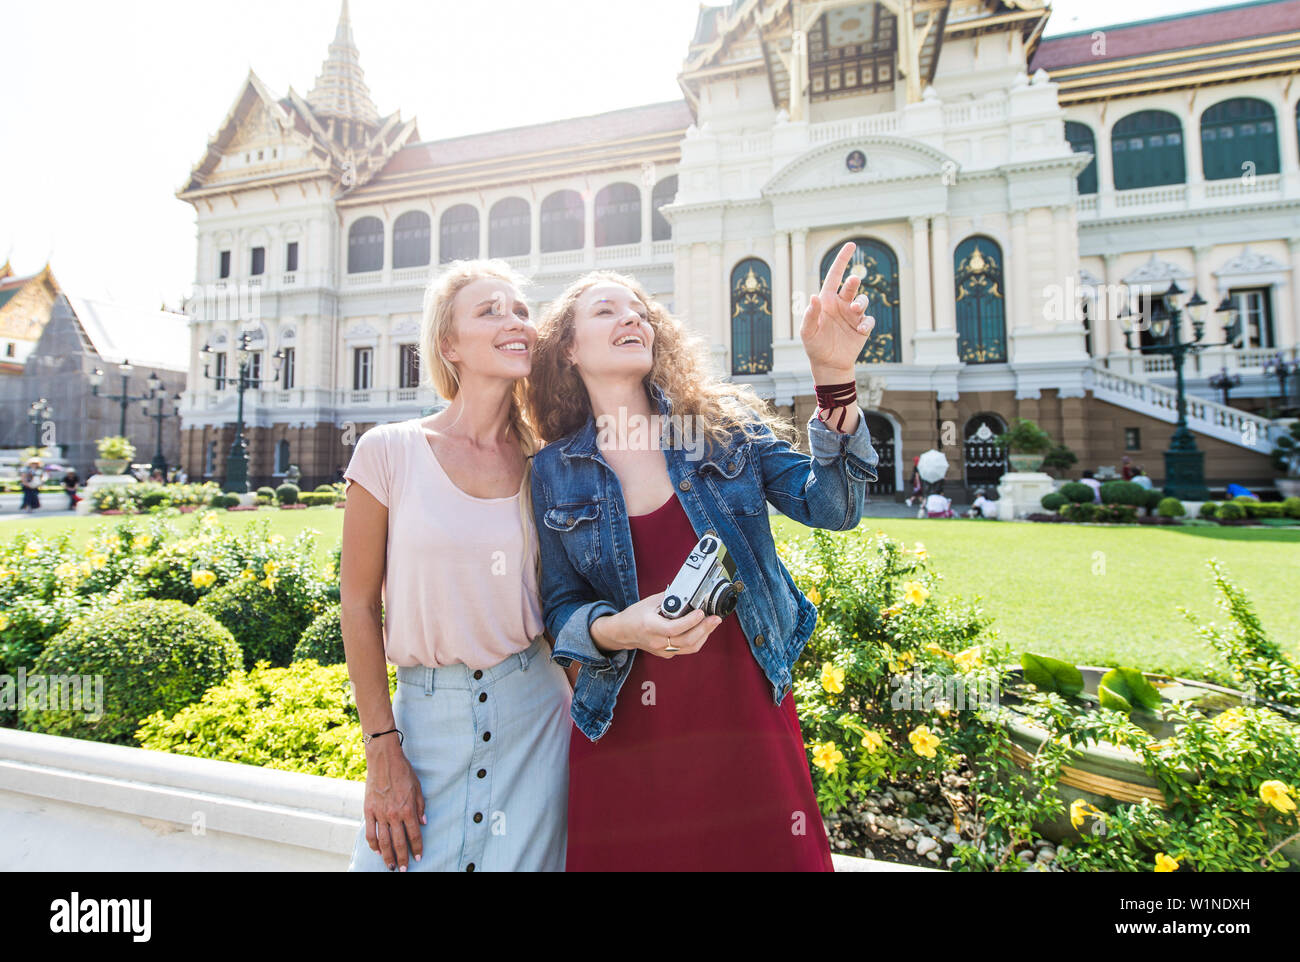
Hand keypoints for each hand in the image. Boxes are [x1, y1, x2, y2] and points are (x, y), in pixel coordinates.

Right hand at [362, 737, 425, 870]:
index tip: (418, 858)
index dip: (416, 849)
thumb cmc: (403, 772)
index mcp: (408, 809)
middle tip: (402, 870)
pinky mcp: (368, 811)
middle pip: (398, 843)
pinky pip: (370, 832)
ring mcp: (380, 814)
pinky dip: (373, 844)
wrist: (384, 760)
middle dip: (402, 858)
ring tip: (390, 866)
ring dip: (387, 856)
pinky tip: (377, 851)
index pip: (414, 835)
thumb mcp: (418, 788)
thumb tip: (423, 823)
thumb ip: (420, 807)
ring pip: (383, 841)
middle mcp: (394, 814)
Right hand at [592, 591, 723, 658]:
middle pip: (686, 641)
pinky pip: (686, 649)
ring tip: (713, 623)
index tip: (701, 612)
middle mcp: (657, 642)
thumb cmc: (634, 616)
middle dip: (704, 629)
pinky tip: (703, 630)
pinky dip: (698, 640)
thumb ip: (669, 598)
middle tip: (715, 618)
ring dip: (704, 635)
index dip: (690, 622)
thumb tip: (687, 592)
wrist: (623, 632)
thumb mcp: (649, 602)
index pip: (674, 629)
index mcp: (651, 627)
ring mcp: (662, 650)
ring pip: (689, 648)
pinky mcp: (667, 654)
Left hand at [801, 241, 875, 382]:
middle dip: (855, 282)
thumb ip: (811, 315)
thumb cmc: (815, 345)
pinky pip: (869, 320)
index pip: (835, 275)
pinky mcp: (862, 327)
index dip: (842, 260)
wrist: (828, 364)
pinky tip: (860, 331)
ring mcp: (853, 315)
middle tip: (853, 281)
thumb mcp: (808, 331)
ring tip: (855, 310)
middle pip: (852, 286)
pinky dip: (867, 323)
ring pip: (863, 300)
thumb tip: (814, 297)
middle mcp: (842, 304)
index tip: (851, 244)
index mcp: (827, 300)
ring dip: (861, 302)